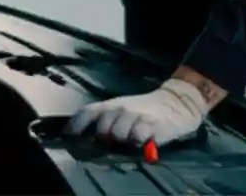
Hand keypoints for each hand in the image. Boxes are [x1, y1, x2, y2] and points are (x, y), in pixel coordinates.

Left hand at [66, 78, 210, 146]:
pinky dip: (136, 143)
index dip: (75, 126)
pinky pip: (136, 138)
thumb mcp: (120, 108)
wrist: (175, 103)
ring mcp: (134, 116)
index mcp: (109, 104)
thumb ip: (104, 118)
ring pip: (116, 135)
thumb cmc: (144, 108)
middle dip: (104, 139)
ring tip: (130, 141)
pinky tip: (140, 142)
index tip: (70, 137)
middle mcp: (119, 109)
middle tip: (114, 141)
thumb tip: (87, 136)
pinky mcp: (150, 125)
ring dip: (121, 142)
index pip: (86, 113)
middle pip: (100, 129)